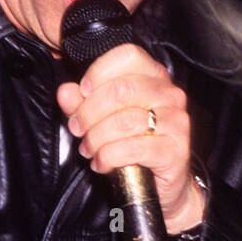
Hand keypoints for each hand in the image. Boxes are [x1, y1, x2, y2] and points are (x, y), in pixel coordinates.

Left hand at [56, 42, 203, 233]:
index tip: (83, 93)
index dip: (99, 71)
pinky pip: (133, 148)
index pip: (128, 55)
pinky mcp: (175, 150)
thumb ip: (83, 103)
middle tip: (77, 129)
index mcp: (154, 76)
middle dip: (89, 112)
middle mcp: (169, 94)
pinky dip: (109, 157)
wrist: (163, 185)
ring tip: (88, 149)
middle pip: (121, 90)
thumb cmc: (134, 146)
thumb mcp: (102, 120)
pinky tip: (102, 164)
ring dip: (96, 138)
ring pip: (124, 121)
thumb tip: (65, 91)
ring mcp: (176, 121)